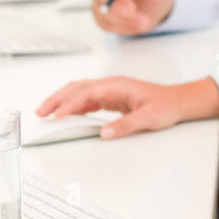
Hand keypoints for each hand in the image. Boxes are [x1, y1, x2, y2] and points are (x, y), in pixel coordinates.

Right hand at [36, 76, 218, 138]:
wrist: (177, 101)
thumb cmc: (165, 105)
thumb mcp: (148, 117)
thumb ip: (125, 125)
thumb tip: (104, 133)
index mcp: (117, 85)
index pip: (87, 92)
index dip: (70, 103)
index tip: (58, 115)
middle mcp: (111, 85)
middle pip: (77, 88)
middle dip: (57, 98)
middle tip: (40, 112)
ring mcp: (109, 91)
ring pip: (79, 93)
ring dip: (62, 102)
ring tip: (47, 114)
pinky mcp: (110, 99)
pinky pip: (87, 101)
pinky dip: (73, 107)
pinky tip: (66, 116)